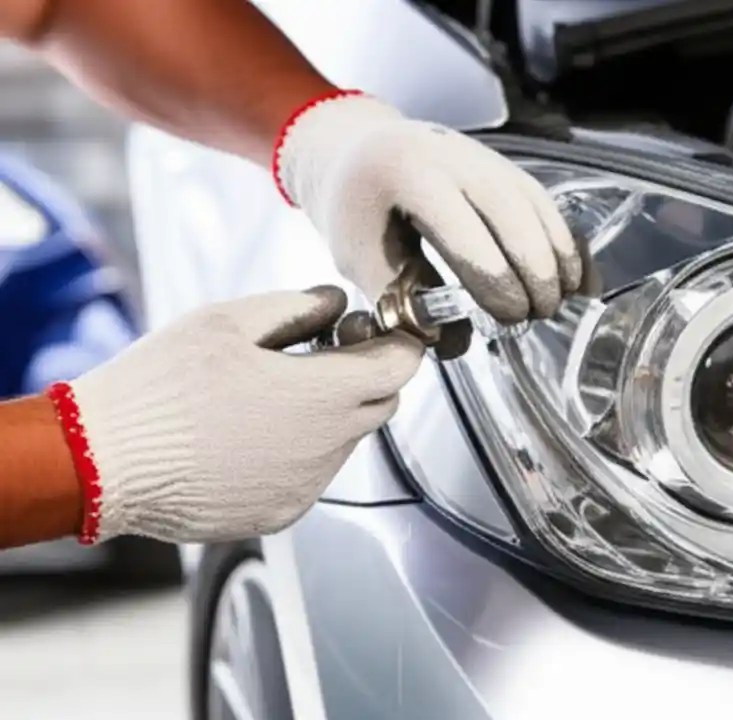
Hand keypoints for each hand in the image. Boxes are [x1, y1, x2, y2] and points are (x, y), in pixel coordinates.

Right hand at [61, 287, 422, 543]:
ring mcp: (304, 487)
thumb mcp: (227, 322)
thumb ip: (297, 308)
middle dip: (365, 374)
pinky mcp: (280, 513)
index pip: (399, 368)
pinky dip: (298, 450)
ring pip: (345, 441)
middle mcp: (325, 449)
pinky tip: (250, 432)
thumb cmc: (158, 388)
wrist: (100, 462)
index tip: (378, 329)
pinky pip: (311, 474)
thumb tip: (334, 303)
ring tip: (270, 392)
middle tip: (323, 350)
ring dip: (327, 415)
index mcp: (322, 397)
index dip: (396, 343)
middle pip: (380, 404)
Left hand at [275, 93, 581, 322]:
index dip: (495, 282)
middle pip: (515, 217)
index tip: (508, 317)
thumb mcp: (359, 255)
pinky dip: (566, 241)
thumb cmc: (355, 206)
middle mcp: (455, 157)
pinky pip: (546, 203)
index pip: (467, 234)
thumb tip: (453, 343)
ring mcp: (487, 157)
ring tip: (558, 300)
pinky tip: (577, 277)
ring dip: (558, 257)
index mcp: (409, 175)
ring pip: (539, 207)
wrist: (357, 150)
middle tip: (537, 314)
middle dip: (536, 272)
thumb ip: (401, 300)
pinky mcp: (506, 166)